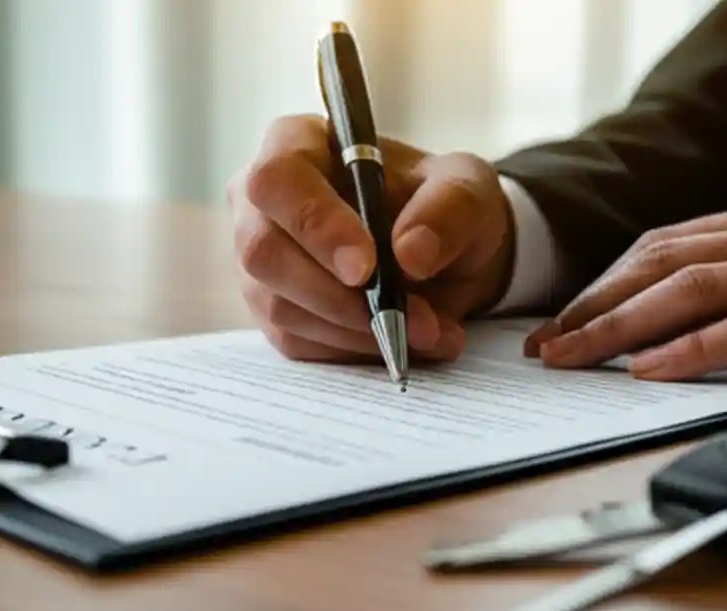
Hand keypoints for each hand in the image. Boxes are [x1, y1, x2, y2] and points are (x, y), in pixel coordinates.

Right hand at [225, 114, 513, 362]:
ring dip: (357, 329)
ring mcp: (259, 259)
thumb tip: (411, 254)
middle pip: (264, 252)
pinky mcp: (272, 309)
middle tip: (406, 317)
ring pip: (280, 306)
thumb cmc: (440, 204)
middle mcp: (261, 202)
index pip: (278, 179)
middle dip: (337, 296)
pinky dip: (354, 349)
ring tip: (427, 331)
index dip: (315, 225)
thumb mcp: (467, 191)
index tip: (365, 268)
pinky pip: (297, 341)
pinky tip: (400, 340)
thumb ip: (448, 210)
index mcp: (297, 144)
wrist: (439, 254)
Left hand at [525, 196, 726, 381]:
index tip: (563, 319)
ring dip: (621, 326)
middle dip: (594, 304)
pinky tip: (650, 370)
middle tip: (544, 346)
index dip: (606, 283)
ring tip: (573, 358)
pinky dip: (695, 349)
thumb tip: (683, 318)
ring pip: (694, 288)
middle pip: (664, 261)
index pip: (667, 244)